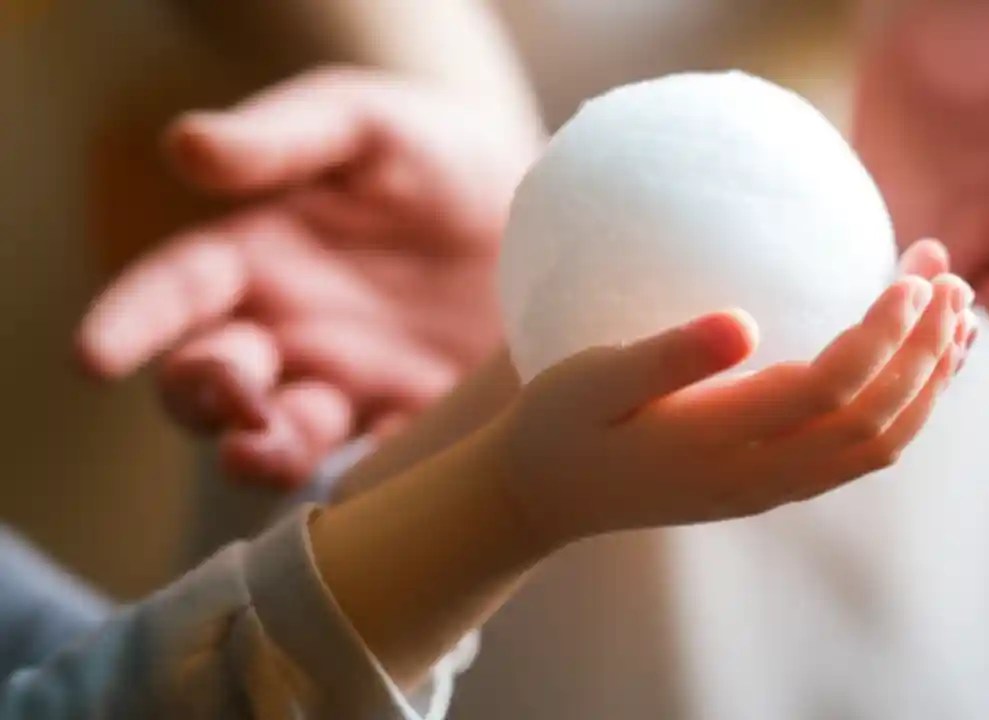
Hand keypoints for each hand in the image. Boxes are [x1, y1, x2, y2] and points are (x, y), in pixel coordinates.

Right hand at [77, 67, 542, 484]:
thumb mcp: (366, 123)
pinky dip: (372, 485)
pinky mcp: (424, 423)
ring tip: (266, 448)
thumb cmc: (437, 152)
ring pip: (282, 442)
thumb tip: (186, 147)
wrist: (542, 207)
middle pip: (211, 386)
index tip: (95, 356)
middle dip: (204, 396)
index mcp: (260, 258)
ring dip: (264, 454)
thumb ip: (285, 138)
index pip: (177, 291)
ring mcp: (356, 387)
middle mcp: (293, 334)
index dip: (132, 321)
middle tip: (234, 390)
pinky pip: (386, 469)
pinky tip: (379, 481)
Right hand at [485, 245, 976, 544]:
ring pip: (878, 445)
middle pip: (873, 423)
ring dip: (928, 382)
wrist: (548, 494)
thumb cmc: (564, 424)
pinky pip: (859, 451)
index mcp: (717, 444)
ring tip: (959, 313)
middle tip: (954, 279)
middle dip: (926, 353)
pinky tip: (920, 360)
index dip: (881, 335)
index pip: (828, 391)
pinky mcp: (773, 483)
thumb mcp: (594, 381)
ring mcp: (771, 487)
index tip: (912, 276)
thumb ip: (667, 355)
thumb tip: (743, 321)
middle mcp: (758, 477)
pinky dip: (905, 405)